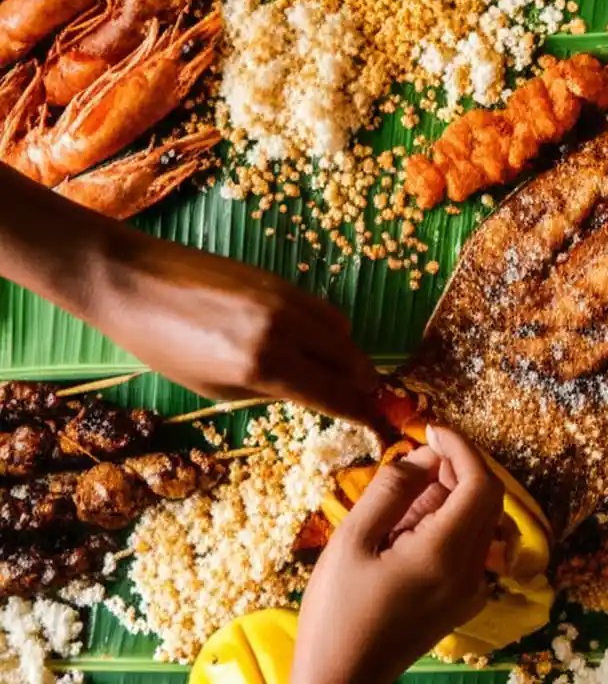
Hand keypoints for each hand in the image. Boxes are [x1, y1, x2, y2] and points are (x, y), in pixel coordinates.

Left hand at [88, 226, 380, 426]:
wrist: (132, 280)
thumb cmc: (161, 345)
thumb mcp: (213, 386)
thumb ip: (267, 391)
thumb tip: (309, 393)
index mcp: (263, 366)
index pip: (332, 394)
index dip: (360, 412)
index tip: (377, 425)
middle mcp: (284, 331)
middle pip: (350, 361)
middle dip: (364, 384)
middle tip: (370, 399)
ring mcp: (286, 300)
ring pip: (344, 331)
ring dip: (350, 355)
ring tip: (345, 372)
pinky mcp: (281, 280)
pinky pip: (324, 309)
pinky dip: (332, 329)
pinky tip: (319, 342)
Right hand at [293, 428, 503, 683]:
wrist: (342, 679)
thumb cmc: (336, 613)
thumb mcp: (352, 542)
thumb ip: (390, 491)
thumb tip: (422, 456)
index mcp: (447, 555)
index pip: (481, 483)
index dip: (462, 448)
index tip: (432, 428)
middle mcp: (472, 572)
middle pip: (487, 500)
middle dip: (456, 469)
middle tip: (412, 462)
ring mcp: (472, 590)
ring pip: (479, 521)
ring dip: (449, 496)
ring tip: (399, 501)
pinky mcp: (463, 601)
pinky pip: (469, 546)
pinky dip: (447, 523)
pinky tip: (406, 529)